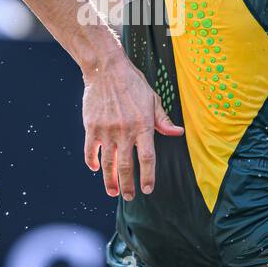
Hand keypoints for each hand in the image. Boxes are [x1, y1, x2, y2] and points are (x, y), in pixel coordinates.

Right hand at [82, 53, 183, 199]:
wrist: (106, 69)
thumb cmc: (133, 83)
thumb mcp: (152, 99)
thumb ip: (162, 120)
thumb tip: (177, 132)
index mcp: (143, 125)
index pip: (147, 158)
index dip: (148, 176)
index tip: (148, 189)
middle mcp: (125, 131)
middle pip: (127, 166)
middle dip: (128, 185)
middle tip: (128, 197)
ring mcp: (107, 130)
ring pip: (108, 163)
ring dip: (110, 180)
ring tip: (112, 192)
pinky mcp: (91, 126)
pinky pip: (91, 150)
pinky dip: (92, 162)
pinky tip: (95, 169)